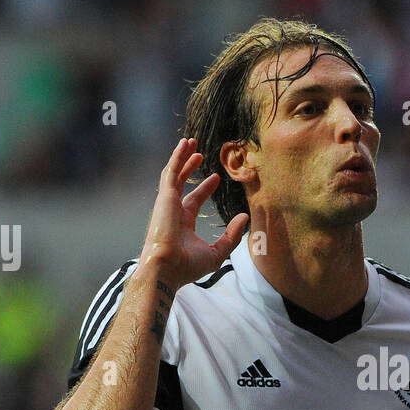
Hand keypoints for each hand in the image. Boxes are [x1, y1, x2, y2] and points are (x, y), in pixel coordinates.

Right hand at [142, 137, 249, 284]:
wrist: (167, 267)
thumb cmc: (188, 266)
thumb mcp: (217, 252)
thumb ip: (232, 235)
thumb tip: (245, 218)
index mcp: (182, 225)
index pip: (194, 201)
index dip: (204, 188)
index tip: (216, 178)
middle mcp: (173, 212)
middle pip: (182, 184)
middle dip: (190, 168)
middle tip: (200, 156)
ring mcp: (167, 203)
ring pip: (174, 174)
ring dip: (182, 157)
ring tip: (191, 142)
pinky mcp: (164, 196)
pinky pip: (171, 171)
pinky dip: (177, 157)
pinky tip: (185, 144)